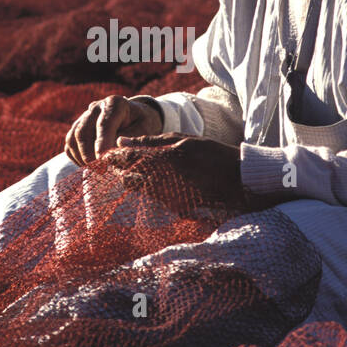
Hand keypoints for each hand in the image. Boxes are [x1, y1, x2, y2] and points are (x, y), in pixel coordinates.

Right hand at [64, 95, 163, 165]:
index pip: (103, 124)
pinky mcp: (77, 128)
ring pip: (73, 138)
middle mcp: (96, 107)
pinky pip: (69, 144)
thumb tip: (115, 148)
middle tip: (99, 171)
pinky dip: (76, 158)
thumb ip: (132, 138)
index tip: (103, 161)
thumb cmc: (142, 124)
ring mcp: (84, 117)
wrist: (135, 118)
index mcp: (115, 103)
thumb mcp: (146, 128)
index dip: (101, 143)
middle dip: (88, 154)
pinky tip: (88, 166)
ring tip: (95, 170)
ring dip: (81, 157)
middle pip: (82, 131)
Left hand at [103, 132, 246, 207]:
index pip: (128, 158)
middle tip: (121, 165)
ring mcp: (168, 195)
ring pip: (137, 189)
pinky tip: (157, 182)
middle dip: (122, 171)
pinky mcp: (173, 207)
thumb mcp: (182, 139)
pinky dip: (149, 190)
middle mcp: (164, 178)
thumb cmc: (210, 153)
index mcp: (164, 157)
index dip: (115, 157)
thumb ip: (151, 141)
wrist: (237, 179)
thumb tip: (122, 141)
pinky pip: (152, 198)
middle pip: (128, 178)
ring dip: (133, 181)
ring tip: (140, 172)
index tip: (110, 155)